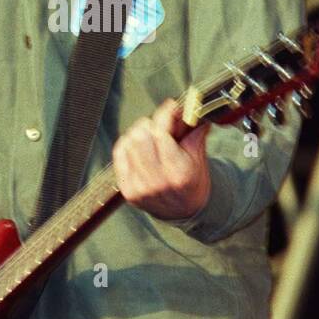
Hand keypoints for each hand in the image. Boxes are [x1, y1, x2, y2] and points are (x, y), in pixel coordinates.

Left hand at [112, 97, 211, 220]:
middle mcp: (157, 182)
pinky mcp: (127, 190)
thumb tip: (192, 108)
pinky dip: (127, 144)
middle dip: (152, 123)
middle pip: (141, 136)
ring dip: (139, 132)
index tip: (172, 106)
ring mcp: (140, 187)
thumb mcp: (199, 158)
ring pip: (129, 143)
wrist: (184, 212)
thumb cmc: (193, 182)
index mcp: (179, 173)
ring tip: (150, 135)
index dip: (166, 114)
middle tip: (161, 124)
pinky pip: (119, 154)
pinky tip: (138, 144)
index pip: (161, 133)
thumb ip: (194, 131)